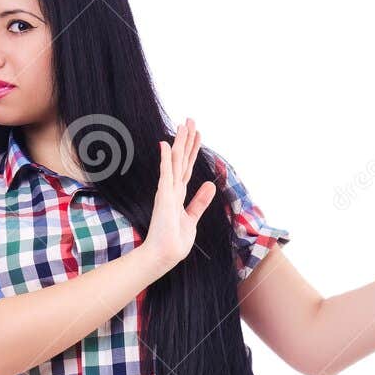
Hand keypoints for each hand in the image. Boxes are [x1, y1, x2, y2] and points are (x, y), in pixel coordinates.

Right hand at [143, 118, 216, 273]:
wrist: (164, 255)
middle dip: (187, 139)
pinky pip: (166, 173)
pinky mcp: (164, 196)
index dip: (192, 150)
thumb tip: (210, 186)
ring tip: (184, 124)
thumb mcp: (192, 219)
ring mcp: (167, 191)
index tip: (197, 134)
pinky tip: (166, 144)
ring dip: (180, 143)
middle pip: (182, 159)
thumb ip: (200, 202)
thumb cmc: (175, 241)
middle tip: (190, 119)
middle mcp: (172, 189)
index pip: (187, 167)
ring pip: (175, 161)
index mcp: (178, 195)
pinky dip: (166, 159)